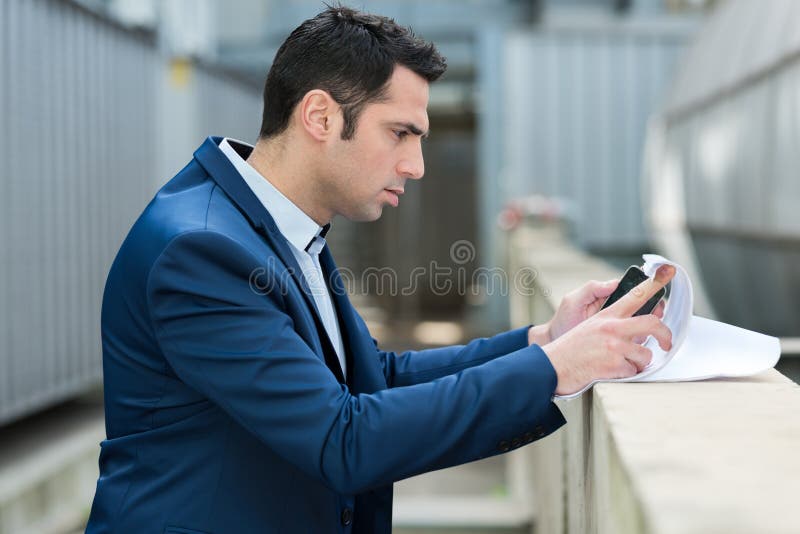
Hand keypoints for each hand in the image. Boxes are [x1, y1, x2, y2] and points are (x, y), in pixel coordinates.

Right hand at [542, 265, 674, 395]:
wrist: (552, 366)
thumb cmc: (570, 347)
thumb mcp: (587, 324)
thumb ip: (612, 319)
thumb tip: (635, 322)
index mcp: (607, 315)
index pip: (636, 294)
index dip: (654, 283)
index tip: (668, 271)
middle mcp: (612, 327)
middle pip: (653, 323)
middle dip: (666, 335)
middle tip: (667, 343)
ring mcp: (614, 346)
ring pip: (645, 355)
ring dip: (638, 363)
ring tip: (623, 363)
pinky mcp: (613, 365)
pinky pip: (634, 371)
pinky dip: (626, 375)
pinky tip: (612, 371)